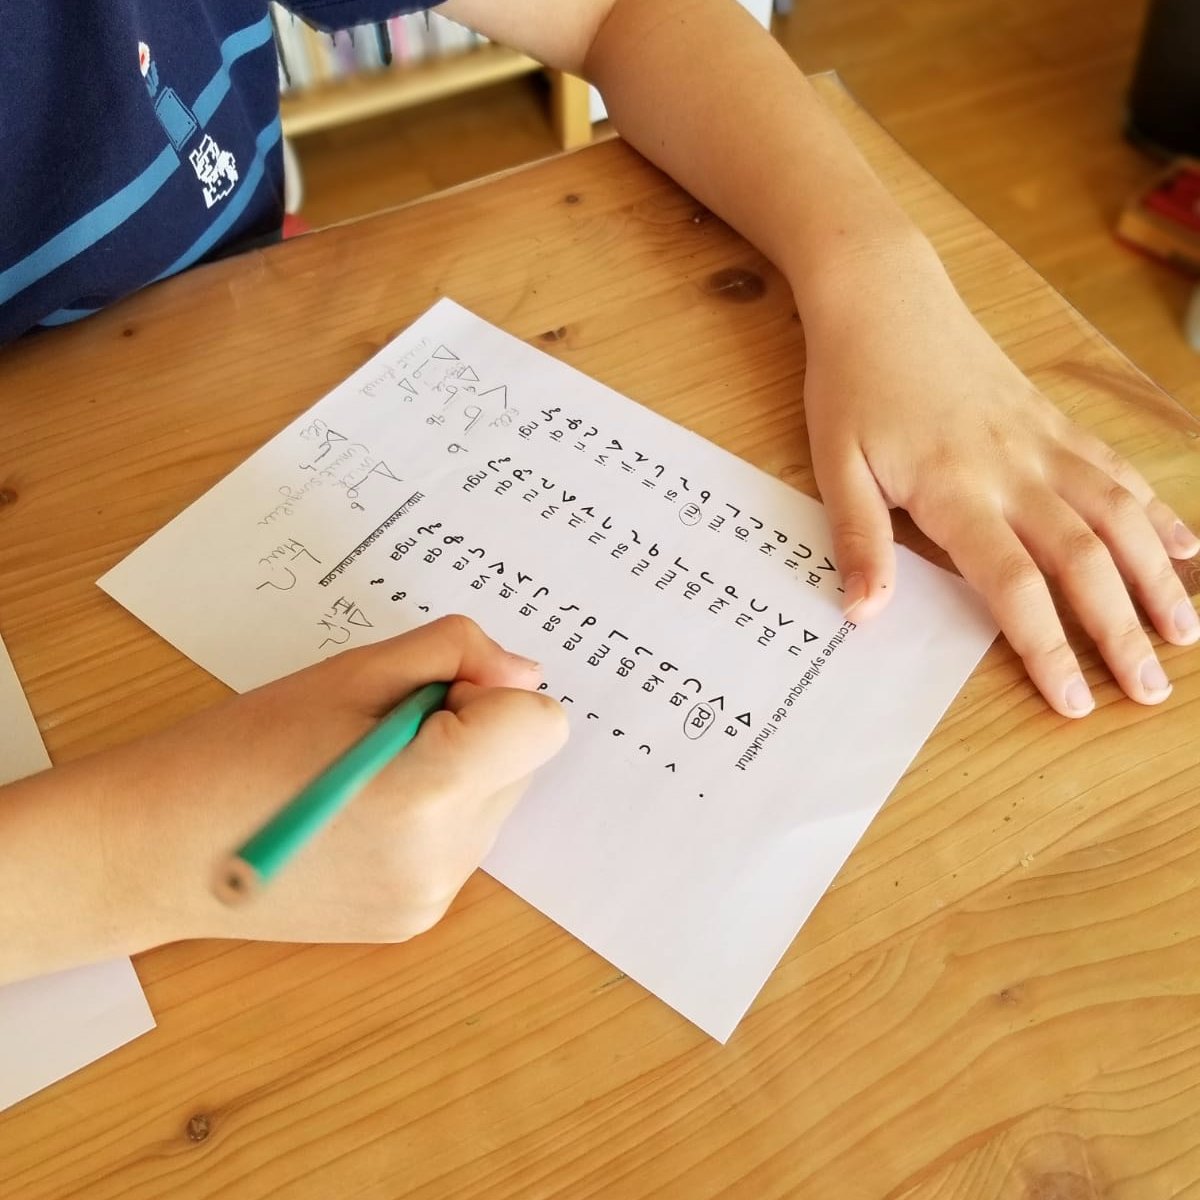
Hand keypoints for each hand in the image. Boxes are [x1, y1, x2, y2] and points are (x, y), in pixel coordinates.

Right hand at [0, 616, 567, 982]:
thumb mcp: (350, 672)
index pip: (542, 724)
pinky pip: (461, 843)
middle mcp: (443, 855)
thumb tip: (524, 672)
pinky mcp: (415, 919)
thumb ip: (453, 653)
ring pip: (495, 802)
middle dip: (474, 731)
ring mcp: (431, 896)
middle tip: (382, 729)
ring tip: (363, 775)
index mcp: (430, 788)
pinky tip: (360, 814)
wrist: (157, 850)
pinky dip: (432, 816)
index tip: (430, 691)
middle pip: (521, 763)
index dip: (493, 692)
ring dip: (455, 773)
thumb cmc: (241, 748)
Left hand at [799, 244, 1199, 717]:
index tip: (1075, 700)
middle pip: (1085, 560)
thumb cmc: (852, 385)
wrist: (883, 295)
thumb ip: (858, 539)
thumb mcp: (834, 465)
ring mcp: (1043, 442)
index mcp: (957, 492)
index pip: (1014, 585)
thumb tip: (865, 614)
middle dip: (1121, 630)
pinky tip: (1188, 544)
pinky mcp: (1053, 420)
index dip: (1047, 646)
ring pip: (1119, 515)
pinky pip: (1116, 469)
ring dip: (1159, 576)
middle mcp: (1015, 471)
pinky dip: (1156, 510)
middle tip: (1153, 690)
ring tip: (1186, 632)